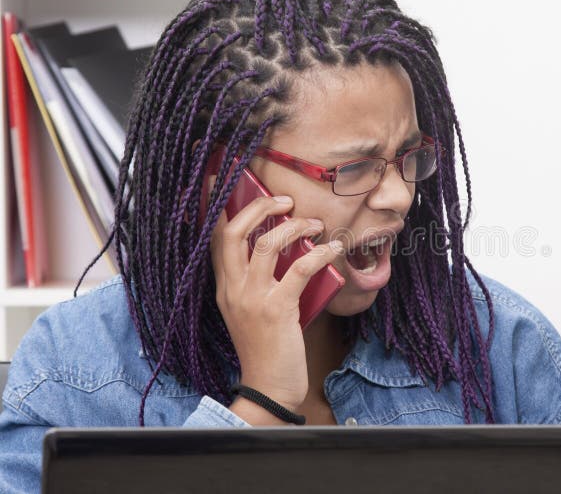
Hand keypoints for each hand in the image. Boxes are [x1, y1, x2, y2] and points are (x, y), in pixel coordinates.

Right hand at [210, 194, 343, 416]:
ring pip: (266, 244)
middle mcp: (232, 289)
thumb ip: (259, 279)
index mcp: (223, 286)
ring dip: (295, 227)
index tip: (239, 184)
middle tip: (285, 202)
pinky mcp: (277, 310)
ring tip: (315, 223)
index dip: (223, 206)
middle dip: (258, 207)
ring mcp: (252, 298)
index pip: (216, 237)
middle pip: (232, 232)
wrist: (269, 387)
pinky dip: (319, 253)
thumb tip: (289, 246)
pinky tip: (333, 247)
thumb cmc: (266, 346)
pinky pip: (300, 268)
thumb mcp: (252, 308)